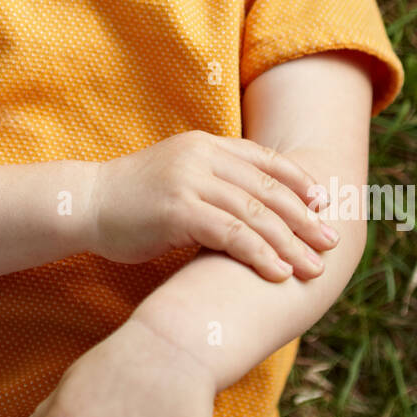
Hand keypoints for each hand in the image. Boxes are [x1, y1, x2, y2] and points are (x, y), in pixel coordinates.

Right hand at [90, 130, 336, 279]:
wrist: (86, 205)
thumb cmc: (133, 201)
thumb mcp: (178, 178)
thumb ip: (213, 182)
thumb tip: (255, 207)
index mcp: (205, 144)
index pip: (264, 160)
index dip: (298, 183)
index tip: (324, 205)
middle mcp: (201, 156)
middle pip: (267, 187)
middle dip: (304, 217)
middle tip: (331, 242)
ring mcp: (190, 180)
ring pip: (255, 211)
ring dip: (289, 242)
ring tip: (312, 266)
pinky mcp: (178, 210)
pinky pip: (231, 233)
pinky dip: (260, 253)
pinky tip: (278, 271)